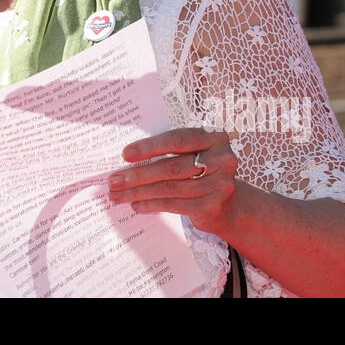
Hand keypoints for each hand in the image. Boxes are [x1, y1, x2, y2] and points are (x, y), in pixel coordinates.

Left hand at [107, 127, 240, 234]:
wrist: (230, 205)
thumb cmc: (202, 172)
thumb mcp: (192, 154)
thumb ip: (170, 152)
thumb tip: (127, 160)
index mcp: (214, 137)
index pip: (177, 139)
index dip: (150, 146)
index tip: (125, 154)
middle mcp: (221, 159)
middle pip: (171, 167)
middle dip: (138, 174)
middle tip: (113, 180)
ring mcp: (219, 185)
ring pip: (169, 188)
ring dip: (138, 192)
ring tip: (117, 195)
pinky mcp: (212, 206)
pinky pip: (174, 204)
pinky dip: (151, 205)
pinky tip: (135, 205)